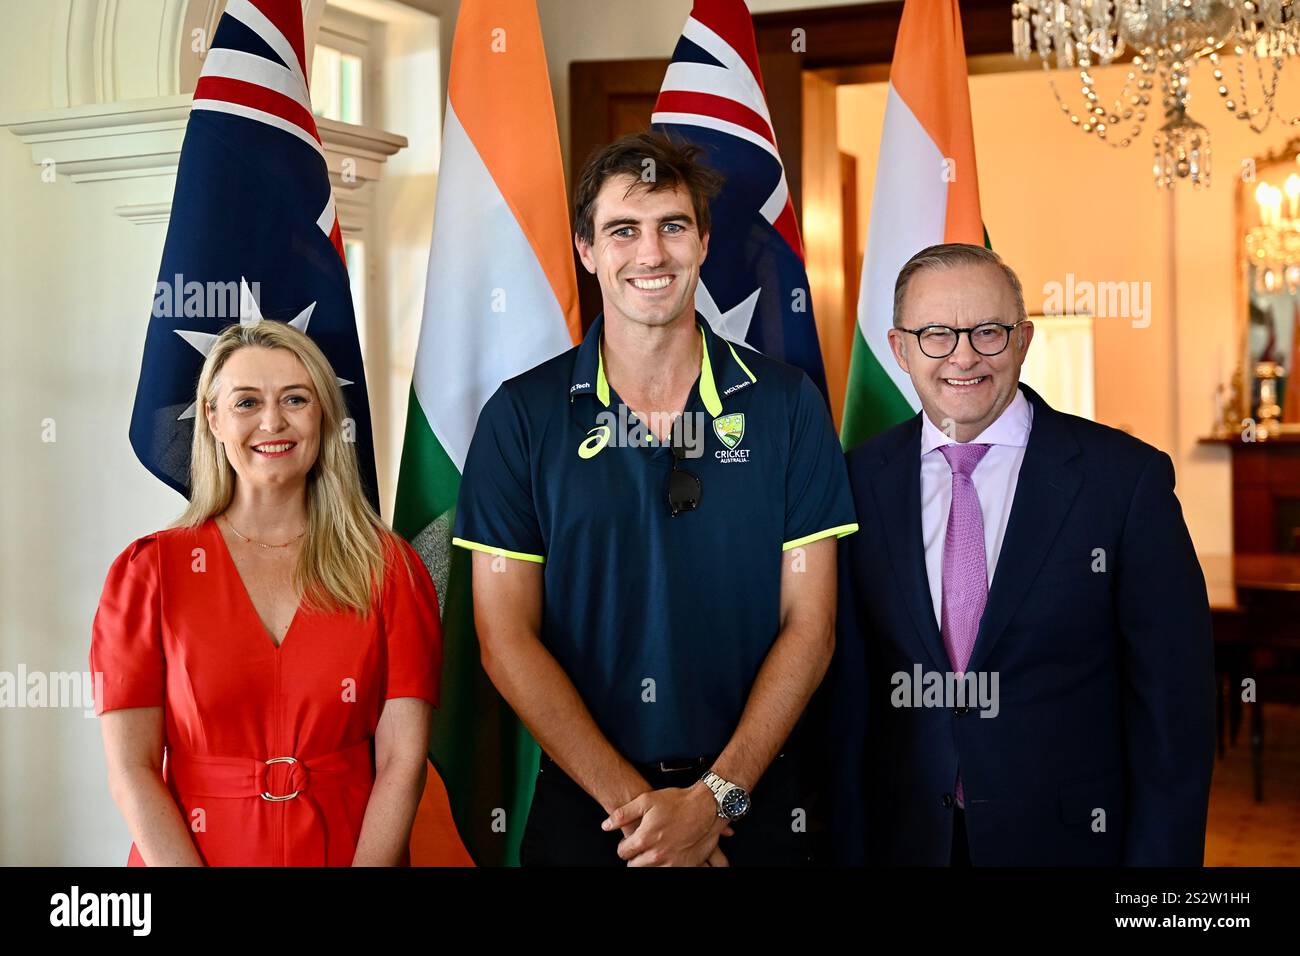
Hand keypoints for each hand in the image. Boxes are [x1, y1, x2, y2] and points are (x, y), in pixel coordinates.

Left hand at [603, 782, 729, 865]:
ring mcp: (672, 863)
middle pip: (634, 867)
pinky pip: (669, 872)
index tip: (630, 842)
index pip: (623, 853)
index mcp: (645, 839)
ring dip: (648, 863)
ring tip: (654, 851)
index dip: (624, 846)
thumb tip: (606, 825)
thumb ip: (623, 814)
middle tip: (641, 848)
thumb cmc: (678, 802)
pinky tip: (668, 855)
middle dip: (635, 857)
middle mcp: (657, 855)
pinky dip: (665, 865)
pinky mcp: (686, 866)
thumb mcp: (646, 801)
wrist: (706, 806)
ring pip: (650, 872)